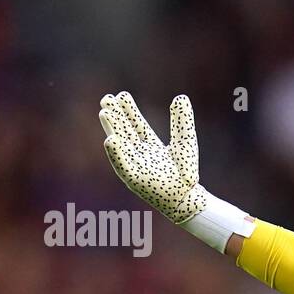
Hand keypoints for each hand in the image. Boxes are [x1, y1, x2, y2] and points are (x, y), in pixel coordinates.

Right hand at [99, 92, 208, 224]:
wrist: (188, 198)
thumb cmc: (186, 174)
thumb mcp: (184, 142)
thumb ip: (182, 121)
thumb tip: (181, 97)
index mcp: (150, 147)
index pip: (137, 126)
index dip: (129, 111)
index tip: (121, 95)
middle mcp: (140, 156)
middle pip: (125, 132)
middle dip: (116, 117)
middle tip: (106, 98)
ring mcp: (135, 167)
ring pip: (120, 145)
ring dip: (112, 129)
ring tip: (105, 112)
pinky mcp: (134, 180)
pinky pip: (122, 166)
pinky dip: (116, 154)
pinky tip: (110, 139)